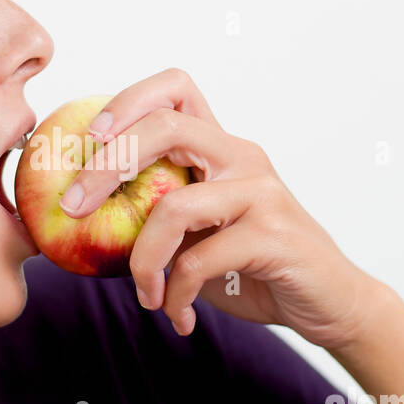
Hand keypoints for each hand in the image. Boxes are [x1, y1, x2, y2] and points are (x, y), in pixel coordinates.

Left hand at [58, 67, 386, 346]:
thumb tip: (79, 215)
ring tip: (146, 294)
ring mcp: (260, 193)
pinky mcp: (273, 236)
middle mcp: (242, 157)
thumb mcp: (198, 235)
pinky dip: (177, 294)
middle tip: (72, 208)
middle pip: (165, 126)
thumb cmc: (255, 268)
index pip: (176, 87)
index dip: (127, 100)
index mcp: (221, 148)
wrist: (332, 303)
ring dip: (142, 259)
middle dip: (105, 166)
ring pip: (174, 206)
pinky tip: (178, 316)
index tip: (89, 138)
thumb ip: (157, 214)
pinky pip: (199, 260)